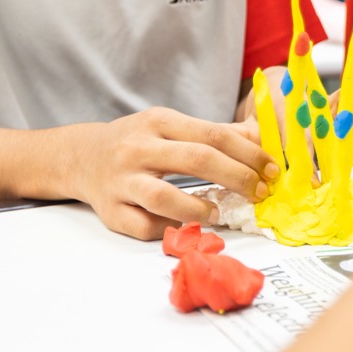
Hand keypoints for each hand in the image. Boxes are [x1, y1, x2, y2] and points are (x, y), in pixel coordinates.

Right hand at [73, 108, 279, 240]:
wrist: (82, 157)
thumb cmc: (137, 141)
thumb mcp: (171, 126)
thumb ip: (214, 133)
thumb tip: (260, 138)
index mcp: (158, 122)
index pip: (212, 134)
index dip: (248, 153)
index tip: (270, 169)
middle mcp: (138, 148)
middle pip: (196, 160)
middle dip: (236, 177)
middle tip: (259, 192)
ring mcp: (122, 181)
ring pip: (162, 197)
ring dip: (197, 208)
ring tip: (217, 213)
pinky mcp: (110, 211)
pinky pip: (143, 226)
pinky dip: (168, 229)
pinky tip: (185, 226)